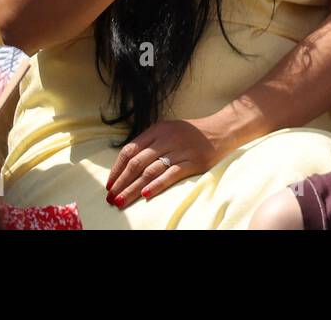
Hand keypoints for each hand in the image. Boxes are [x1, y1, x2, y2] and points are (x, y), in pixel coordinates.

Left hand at [105, 113, 232, 208]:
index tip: (109, 185)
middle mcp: (167, 139)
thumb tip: (126, 167)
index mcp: (157, 130)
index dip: (117, 169)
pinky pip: (171, 174)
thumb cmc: (191, 134)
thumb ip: (149, 143)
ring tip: (122, 201)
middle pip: (137, 163)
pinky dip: (157, 185)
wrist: (221, 130)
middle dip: (121, 182)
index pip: (129, 150)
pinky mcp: (193, 161)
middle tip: (111, 198)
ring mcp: (180, 150)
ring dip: (133, 188)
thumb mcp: (168, 130)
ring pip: (150, 171)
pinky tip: (146, 195)